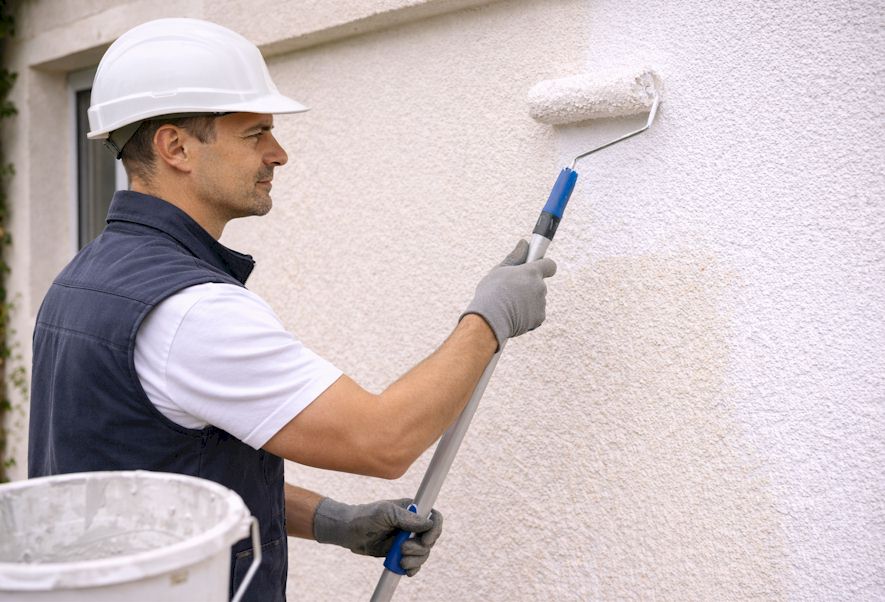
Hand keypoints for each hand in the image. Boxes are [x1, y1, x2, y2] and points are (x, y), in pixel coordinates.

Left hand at [313, 497, 442, 576]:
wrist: (350, 532)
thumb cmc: (366, 516)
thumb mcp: (386, 512)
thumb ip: (407, 518)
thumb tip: (428, 524)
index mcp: (413, 511)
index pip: (434, 518)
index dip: (435, 530)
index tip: (425, 540)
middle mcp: (413, 525)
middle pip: (431, 539)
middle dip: (420, 548)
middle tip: (402, 548)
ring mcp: (408, 540)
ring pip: (424, 554)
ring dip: (415, 560)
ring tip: (400, 560)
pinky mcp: (401, 553)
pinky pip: (415, 564)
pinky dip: (412, 568)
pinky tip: (405, 569)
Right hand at [461, 239, 556, 348]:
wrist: (490, 319)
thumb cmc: (492, 292)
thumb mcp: (500, 270)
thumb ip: (515, 257)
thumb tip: (524, 243)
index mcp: (532, 272)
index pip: (549, 264)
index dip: (544, 266)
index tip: (536, 268)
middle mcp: (540, 286)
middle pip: (539, 284)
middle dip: (529, 286)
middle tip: (512, 291)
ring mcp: (541, 303)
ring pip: (537, 299)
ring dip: (528, 301)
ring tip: (509, 305)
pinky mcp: (539, 318)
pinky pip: (536, 314)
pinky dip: (528, 315)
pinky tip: (514, 315)